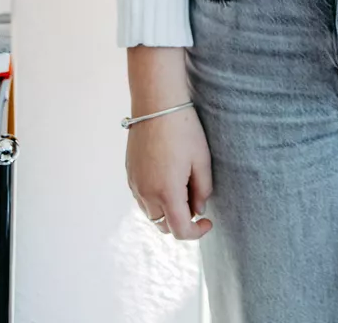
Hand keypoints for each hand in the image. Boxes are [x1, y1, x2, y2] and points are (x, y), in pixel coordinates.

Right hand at [126, 105, 213, 240]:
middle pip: (163, 225)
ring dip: (166, 211)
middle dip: (181, 221)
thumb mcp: (202, 159)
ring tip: (182, 187)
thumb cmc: (184, 129)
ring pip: (151, 214)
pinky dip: (155, 199)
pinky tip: (167, 178)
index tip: (207, 222)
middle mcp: (147, 194)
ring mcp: (135, 185)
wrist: (156, 104)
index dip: (196, 232)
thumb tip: (198, 209)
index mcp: (167, 193)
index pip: (180, 230)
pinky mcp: (130, 175)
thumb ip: (202, 189)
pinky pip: (142, 198)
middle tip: (195, 200)